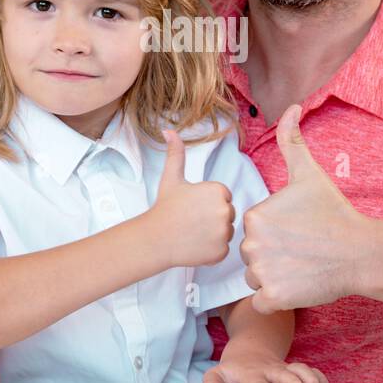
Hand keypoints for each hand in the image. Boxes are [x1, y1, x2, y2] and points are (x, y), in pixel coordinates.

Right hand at [144, 128, 235, 268]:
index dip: (207, 202)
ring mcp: (224, 233)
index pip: (223, 197)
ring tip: (193, 232)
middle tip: (192, 220)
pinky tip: (195, 245)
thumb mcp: (171, 177)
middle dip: (212, 218)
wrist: (155, 238)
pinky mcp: (221, 252)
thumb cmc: (165, 207)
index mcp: (218, 190)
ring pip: (226, 232)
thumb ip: (176, 153)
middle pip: (227, 214)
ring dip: (213, 234)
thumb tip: (168, 131)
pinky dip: (211, 250)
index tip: (193, 207)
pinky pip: (223, 249)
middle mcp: (225, 210)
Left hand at [203, 345, 329, 382]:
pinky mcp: (296, 370)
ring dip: (311, 382)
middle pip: (285, 375)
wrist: (249, 352)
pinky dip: (320, 380)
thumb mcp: (217, 375)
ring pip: (301, 370)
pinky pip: (312, 372)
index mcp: (250, 373)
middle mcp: (270, 370)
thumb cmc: (234, 370)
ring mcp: (285, 369)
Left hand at [241, 104, 367, 311]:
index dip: (274, 232)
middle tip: (302, 249)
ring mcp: (262, 273)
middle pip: (252, 255)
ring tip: (301, 266)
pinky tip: (296, 284)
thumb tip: (291, 107)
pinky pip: (260, 302)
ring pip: (255, 278)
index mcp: (254, 216)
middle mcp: (251, 244)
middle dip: (272, 255)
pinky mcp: (272, 298)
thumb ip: (291, 141)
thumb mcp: (309, 174)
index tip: (297, 231)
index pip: (253, 230)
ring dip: (273, 276)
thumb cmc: (334, 213)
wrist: (361, 252)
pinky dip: (275, 298)